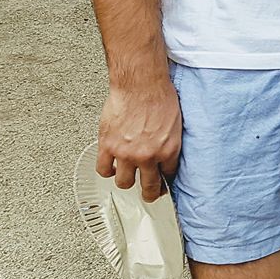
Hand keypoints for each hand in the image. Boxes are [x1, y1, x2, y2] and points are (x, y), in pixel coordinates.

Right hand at [97, 79, 181, 202]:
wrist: (140, 84)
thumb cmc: (160, 96)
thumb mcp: (176, 123)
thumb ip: (170, 142)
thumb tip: (167, 154)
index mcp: (168, 150)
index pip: (169, 175)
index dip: (167, 180)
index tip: (165, 183)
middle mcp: (147, 156)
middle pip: (149, 187)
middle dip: (151, 193)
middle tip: (151, 194)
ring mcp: (126, 153)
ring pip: (124, 183)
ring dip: (127, 181)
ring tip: (129, 177)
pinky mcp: (108, 146)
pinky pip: (103, 170)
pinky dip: (107, 170)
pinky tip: (111, 166)